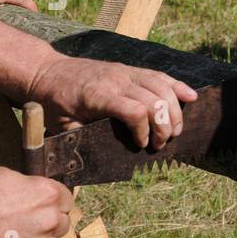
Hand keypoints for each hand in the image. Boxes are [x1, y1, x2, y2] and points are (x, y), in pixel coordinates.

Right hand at [0, 168, 73, 237]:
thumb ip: (27, 186)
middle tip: (31, 222)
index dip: (55, 202)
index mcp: (47, 194)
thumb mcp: (4, 176)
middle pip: (63, 223)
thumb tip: (32, 191)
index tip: (45, 205)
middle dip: (50, 222)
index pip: (67, 199)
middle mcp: (49, 219)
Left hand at [27, 56, 196, 149]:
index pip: (136, 111)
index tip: (140, 146)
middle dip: (165, 126)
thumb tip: (94, 168)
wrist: (46, 72)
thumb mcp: (62, 126)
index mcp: (99, 96)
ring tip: (175, 131)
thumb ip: (82, 142)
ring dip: (175, 111)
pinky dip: (177, 86)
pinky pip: (159, 75)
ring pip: (162, 87)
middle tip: (160, 145)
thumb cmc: (53, 103)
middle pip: (155, 101)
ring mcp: (125, 72)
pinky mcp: (129, 69)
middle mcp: (116, 81)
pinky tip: (190, 97)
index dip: (144, 132)